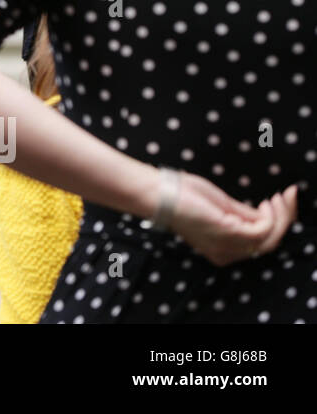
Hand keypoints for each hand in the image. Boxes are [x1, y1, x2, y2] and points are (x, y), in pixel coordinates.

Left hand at [166, 174, 297, 265]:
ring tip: (279, 197)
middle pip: (270, 244)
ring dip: (282, 215)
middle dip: (285, 219)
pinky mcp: (229, 234)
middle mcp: (227, 255)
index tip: (281, 202)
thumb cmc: (183, 195)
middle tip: (288, 196)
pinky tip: (266, 202)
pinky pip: (264, 230)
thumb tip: (264, 215)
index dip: (277, 224)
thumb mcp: (221, 209)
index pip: (259, 244)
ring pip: (271, 239)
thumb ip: (242, 216)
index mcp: (222, 251)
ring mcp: (228, 247)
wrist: (160, 193)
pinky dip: (271, 216)